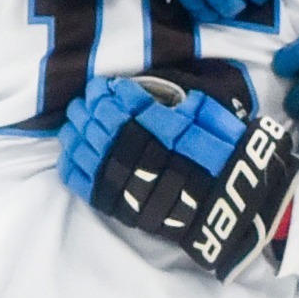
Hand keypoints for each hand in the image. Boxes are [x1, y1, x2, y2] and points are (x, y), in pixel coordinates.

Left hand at [59, 75, 298, 281]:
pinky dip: (72, 161)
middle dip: (89, 106)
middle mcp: (137, 145)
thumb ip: (191, 105)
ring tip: (75, 121)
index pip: (123, 100)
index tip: (104, 86)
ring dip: (76, 129)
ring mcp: (121, 174)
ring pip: (84, 145)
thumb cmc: (227, 162)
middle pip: (99, 119)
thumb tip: (169, 97)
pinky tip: (72, 151)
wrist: (225, 212)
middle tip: (86, 100)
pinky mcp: (113, 200)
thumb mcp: (216, 121)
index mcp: (160, 123)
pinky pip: (81, 178)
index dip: (109, 91)